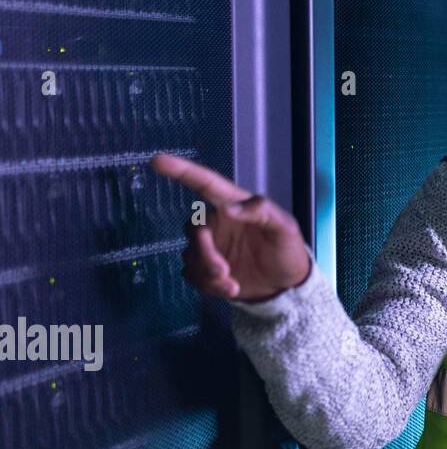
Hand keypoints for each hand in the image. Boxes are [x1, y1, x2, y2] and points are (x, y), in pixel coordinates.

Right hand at [150, 152, 311, 302]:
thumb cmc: (287, 249)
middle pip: (194, 230)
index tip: (157, 160)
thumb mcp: (286, 228)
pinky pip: (192, 275)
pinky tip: (231, 289)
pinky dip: (209, 286)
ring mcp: (209, 246)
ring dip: (208, 274)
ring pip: (190, 256)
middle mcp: (217, 222)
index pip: (205, 183)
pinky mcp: (204, 269)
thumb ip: (263, 212)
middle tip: (224, 271)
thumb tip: (229, 208)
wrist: (285, 285)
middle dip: (205, 253)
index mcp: (234, 204)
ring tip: (233, 283)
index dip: (181, 170)